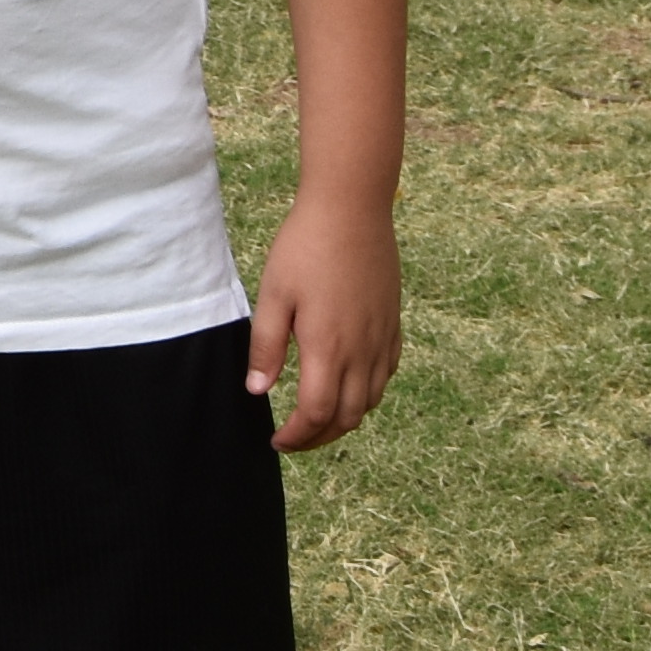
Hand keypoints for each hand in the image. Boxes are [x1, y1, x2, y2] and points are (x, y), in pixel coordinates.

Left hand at [248, 191, 401, 454]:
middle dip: (320, 437)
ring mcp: (382, 337)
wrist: (351, 209)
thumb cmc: (305, 248)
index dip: (297, 437)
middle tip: (294, 438)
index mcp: (328, 348)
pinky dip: (369, 392)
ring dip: (345, 418)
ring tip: (318, 417)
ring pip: (372, 400)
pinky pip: (387, 373)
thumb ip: (266, 348)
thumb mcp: (273, 296)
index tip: (277, 441)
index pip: (317, 414)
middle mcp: (362, 350)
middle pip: (348, 417)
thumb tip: (258, 392)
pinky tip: (350, 384)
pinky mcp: (393, 323)